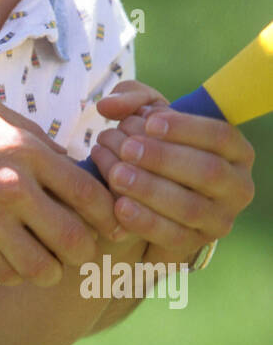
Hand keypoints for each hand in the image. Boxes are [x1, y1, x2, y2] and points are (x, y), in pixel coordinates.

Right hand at [0, 91, 125, 287]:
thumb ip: (33, 134)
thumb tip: (69, 158)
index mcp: (26, 150)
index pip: (90, 194)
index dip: (109, 216)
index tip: (110, 226)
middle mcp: (12, 186)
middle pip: (75, 239)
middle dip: (84, 252)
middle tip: (77, 251)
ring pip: (42, 267)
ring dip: (49, 271)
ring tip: (45, 263)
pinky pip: (6, 274)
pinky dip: (14, 274)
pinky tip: (10, 262)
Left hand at [90, 80, 255, 264]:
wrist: (150, 197)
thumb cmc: (153, 146)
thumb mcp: (147, 117)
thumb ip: (131, 100)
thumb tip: (108, 106)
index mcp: (235, 151)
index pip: (221, 136)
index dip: (186, 128)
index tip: (148, 120)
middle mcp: (237, 186)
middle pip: (208, 172)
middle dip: (165, 159)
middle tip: (127, 148)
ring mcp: (219, 219)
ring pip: (191, 208)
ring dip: (152, 190)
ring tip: (118, 175)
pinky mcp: (195, 244)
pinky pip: (173, 237)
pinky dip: (146, 222)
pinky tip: (120, 207)